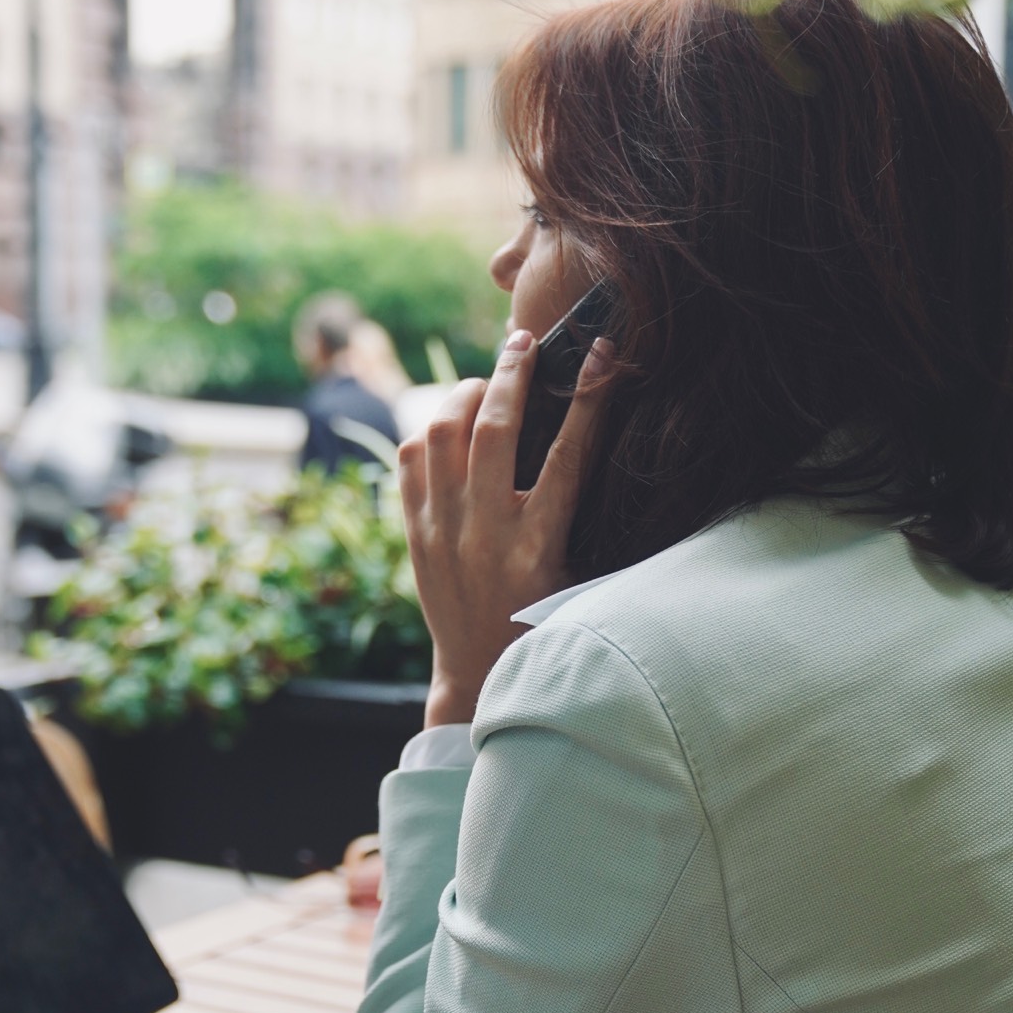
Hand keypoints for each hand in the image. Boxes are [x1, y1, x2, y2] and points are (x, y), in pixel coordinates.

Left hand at [400, 329, 611, 728]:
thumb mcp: (575, 568)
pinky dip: (429, 428)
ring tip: (485, 382)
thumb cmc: (542, 617)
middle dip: (511, 372)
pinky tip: (450, 422)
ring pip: (442, 433)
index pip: (568, 452)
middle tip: (522, 341)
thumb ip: (578, 506)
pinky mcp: (413, 535)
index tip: (602, 352)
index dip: (590, 395)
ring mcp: (442, 532)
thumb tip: (590, 426)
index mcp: (539, 544)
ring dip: (464, 394)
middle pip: (494, 427)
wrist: (477, 672)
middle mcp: (486, 534)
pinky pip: (410, 459)